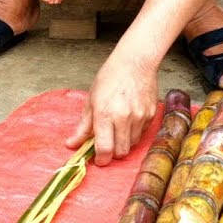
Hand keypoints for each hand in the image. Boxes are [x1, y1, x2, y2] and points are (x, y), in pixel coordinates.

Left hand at [66, 51, 158, 165]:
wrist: (135, 62)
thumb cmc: (110, 77)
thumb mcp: (91, 100)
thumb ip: (83, 126)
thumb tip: (72, 144)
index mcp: (105, 114)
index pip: (105, 149)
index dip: (101, 160)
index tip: (99, 160)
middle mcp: (124, 118)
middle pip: (121, 151)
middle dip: (113, 153)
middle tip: (107, 145)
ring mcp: (140, 116)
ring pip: (133, 144)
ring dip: (124, 142)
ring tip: (118, 130)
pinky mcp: (151, 114)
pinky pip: (142, 133)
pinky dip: (135, 132)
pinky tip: (129, 120)